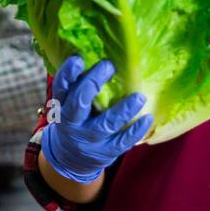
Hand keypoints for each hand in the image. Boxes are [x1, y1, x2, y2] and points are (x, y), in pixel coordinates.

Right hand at [42, 56, 152, 183]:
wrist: (69, 159)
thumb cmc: (74, 120)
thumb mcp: (67, 104)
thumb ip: (77, 85)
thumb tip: (97, 50)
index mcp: (62, 106)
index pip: (61, 87)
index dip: (68, 73)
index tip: (78, 58)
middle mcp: (72, 123)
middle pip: (79, 103)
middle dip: (93, 84)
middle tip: (109, 65)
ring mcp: (89, 139)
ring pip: (106, 123)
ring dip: (123, 109)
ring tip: (139, 96)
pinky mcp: (106, 151)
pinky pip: (122, 142)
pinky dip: (135, 130)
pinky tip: (147, 118)